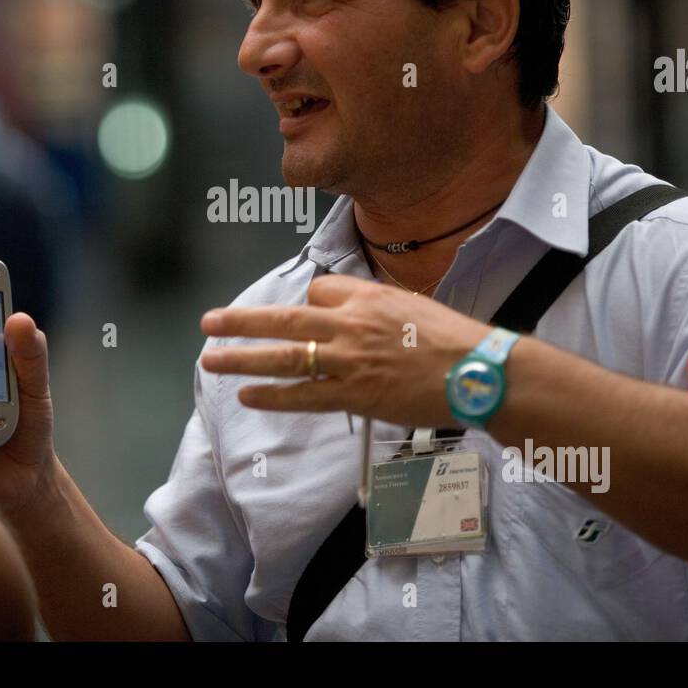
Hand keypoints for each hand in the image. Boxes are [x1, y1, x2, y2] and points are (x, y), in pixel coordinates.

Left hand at [199, 274, 490, 429]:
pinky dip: (272, 395)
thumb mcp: (413, 306)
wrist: (477, 372)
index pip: (319, 291)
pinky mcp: (355, 394)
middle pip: (284, 319)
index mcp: (368, 296)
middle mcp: (352, 324)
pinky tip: (247, 394)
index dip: (310, 304)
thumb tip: (350, 315)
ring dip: (242, 358)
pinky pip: (303, 395)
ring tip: (211, 358)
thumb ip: (377, 308)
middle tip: (210, 322)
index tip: (307, 316)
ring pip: (284, 357)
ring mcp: (349, 360)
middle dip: (242, 322)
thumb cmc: (454, 341)